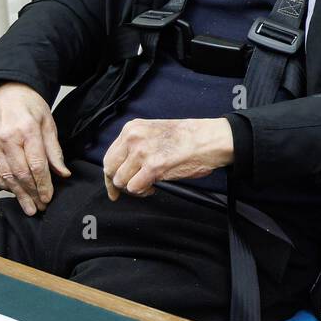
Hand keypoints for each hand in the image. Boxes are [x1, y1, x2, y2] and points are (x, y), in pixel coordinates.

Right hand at [0, 81, 70, 215]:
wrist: (7, 91)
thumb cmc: (30, 107)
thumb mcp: (49, 124)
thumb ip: (54, 150)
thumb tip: (63, 174)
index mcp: (27, 130)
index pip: (37, 165)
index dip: (43, 185)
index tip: (48, 198)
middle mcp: (7, 138)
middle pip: (20, 174)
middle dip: (31, 194)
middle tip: (39, 207)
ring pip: (5, 176)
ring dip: (17, 194)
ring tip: (27, 206)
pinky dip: (0, 184)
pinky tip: (11, 191)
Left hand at [102, 118, 234, 198]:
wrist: (211, 139)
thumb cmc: (190, 138)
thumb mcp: (155, 133)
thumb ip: (138, 145)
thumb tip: (127, 166)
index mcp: (132, 128)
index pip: (110, 156)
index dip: (110, 175)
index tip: (114, 187)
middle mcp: (133, 138)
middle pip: (110, 169)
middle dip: (118, 184)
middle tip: (131, 191)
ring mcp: (142, 152)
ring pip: (121, 180)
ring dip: (133, 188)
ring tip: (148, 186)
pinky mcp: (153, 167)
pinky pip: (135, 187)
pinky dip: (142, 192)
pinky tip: (153, 187)